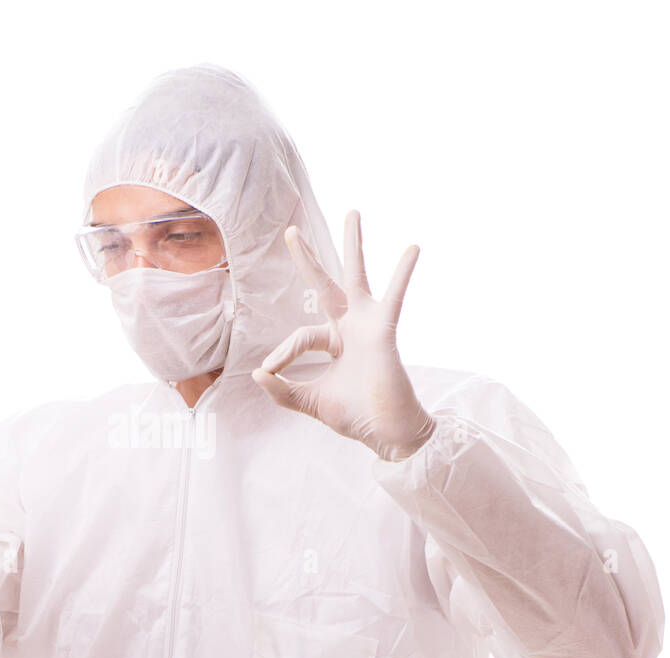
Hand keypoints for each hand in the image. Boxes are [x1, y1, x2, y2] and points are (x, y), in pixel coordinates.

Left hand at [251, 210, 435, 461]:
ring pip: (356, 276)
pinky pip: (395, 296)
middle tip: (290, 231)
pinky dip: (403, 273)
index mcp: (332, 342)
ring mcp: (366, 325)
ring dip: (352, 245)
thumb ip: (282, 390)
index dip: (282, 352)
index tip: (271, 370)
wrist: (385, 432)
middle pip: (323, 284)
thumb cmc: (354, 416)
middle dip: (306, 258)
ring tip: (352, 213)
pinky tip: (412, 249)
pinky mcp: (384, 330)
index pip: (299, 336)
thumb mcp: (309, 402)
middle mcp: (348, 327)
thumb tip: (257, 372)